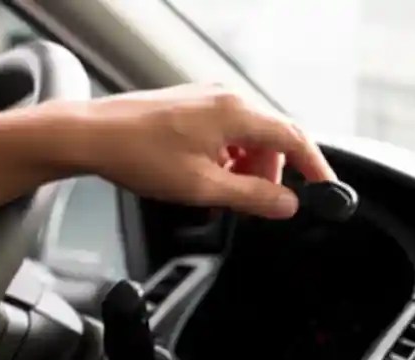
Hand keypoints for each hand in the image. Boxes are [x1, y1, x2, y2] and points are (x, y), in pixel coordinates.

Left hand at [42, 84, 335, 217]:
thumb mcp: (203, 187)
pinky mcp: (190, 106)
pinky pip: (225, 133)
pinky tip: (207, 179)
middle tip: (258, 204)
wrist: (89, 135)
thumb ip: (252, 197)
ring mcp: (206, 99)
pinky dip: (228, 158)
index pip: (294, 138)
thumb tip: (287, 205)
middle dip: (271, 175)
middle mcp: (225, 99)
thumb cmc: (138, 155)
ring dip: (247, 169)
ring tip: (223, 195)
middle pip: (271, 139)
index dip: (315, 167)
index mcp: (235, 114)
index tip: (325, 189)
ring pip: (247, 138)